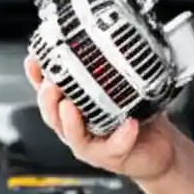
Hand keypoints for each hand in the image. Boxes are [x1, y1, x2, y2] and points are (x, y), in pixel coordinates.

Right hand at [25, 56, 178, 181]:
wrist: (160, 149)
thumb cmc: (137, 117)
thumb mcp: (119, 88)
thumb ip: (107, 69)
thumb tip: (103, 36)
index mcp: (75, 110)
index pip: (49, 93)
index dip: (37, 79)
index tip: (33, 62)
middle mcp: (78, 129)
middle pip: (53, 116)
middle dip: (47, 100)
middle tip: (51, 85)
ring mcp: (93, 145)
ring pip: (73, 136)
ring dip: (69, 121)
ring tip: (71, 107)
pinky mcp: (113, 157)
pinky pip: (113, 147)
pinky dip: (120, 137)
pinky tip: (129, 125)